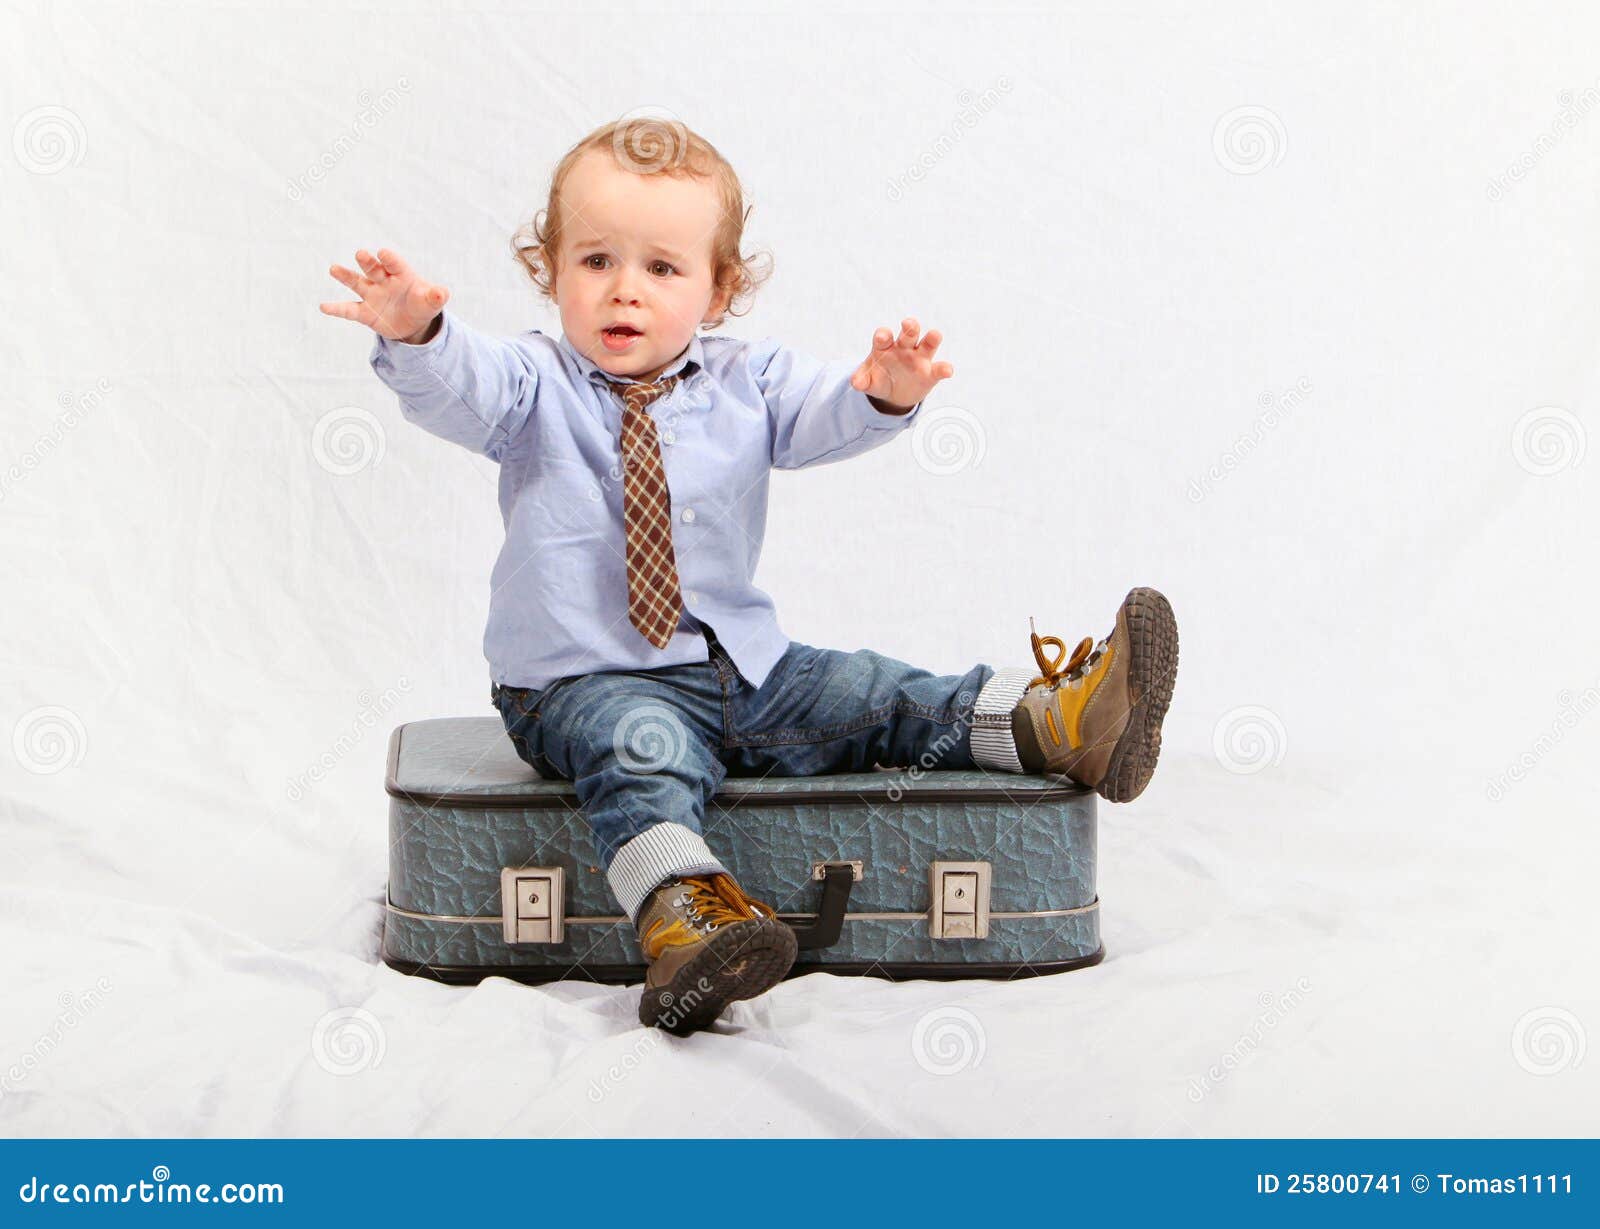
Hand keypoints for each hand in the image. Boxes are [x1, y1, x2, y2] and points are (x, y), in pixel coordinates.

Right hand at [319, 248, 449, 343]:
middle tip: (361, 255)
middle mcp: (382, 280)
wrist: (412, 322)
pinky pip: (349, 309)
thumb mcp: (431, 302)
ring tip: (334, 269)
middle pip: (373, 268)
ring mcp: (371, 294)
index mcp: (400, 273)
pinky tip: (324, 307)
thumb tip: (443, 293)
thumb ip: (436, 296)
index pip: (394, 263)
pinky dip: (336, 309)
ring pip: (356, 282)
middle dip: (367, 261)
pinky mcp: (364, 312)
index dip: (389, 258)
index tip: (383, 253)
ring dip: (345, 275)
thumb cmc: (422, 304)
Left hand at [849, 317, 953, 411]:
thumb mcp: (868, 381)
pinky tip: (947, 370)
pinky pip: (939, 369)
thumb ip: (861, 380)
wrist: (894, 393)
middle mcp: (904, 347)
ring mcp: (919, 358)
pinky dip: (944, 369)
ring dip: (932, 338)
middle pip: (908, 333)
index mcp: (885, 346)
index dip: (883, 335)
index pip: (884, 336)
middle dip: (909, 327)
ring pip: (928, 343)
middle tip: (909, 324)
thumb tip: (855, 383)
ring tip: (935, 335)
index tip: (882, 337)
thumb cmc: (879, 379)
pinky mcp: (930, 373)